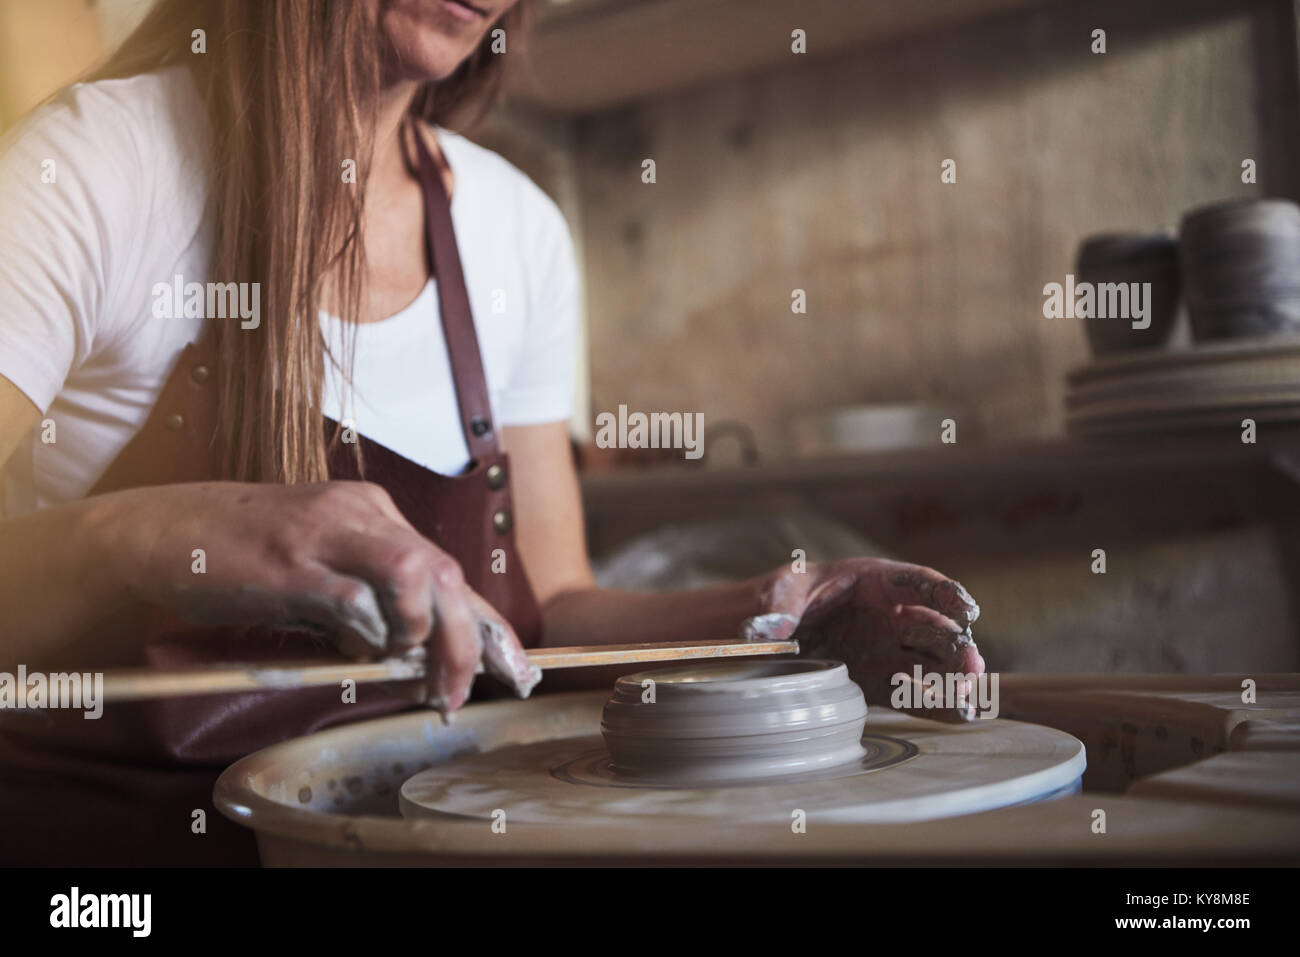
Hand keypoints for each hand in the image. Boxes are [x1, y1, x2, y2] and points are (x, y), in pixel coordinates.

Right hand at [96, 480, 539, 711]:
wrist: (162, 531)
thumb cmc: (242, 555)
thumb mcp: (320, 567)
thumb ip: (367, 599)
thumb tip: (412, 654)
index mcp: (373, 512)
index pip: (448, 570)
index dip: (486, 624)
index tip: (511, 669)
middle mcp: (360, 513)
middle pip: (444, 572)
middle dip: (466, 640)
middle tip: (458, 692)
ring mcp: (325, 535)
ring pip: (413, 574)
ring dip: (419, 630)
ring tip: (398, 662)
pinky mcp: (289, 564)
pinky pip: (352, 600)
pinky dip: (365, 634)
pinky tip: (351, 650)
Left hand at [743, 558, 983, 721]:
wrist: (775, 630)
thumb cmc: (785, 597)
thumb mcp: (780, 592)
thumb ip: (779, 608)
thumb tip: (767, 630)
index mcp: (878, 582)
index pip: (919, 583)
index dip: (946, 593)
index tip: (967, 607)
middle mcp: (893, 617)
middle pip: (935, 628)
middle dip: (956, 646)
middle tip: (971, 665)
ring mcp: (890, 651)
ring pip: (933, 664)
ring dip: (954, 679)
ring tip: (969, 696)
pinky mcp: (882, 681)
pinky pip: (913, 693)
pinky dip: (936, 704)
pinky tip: (959, 715)